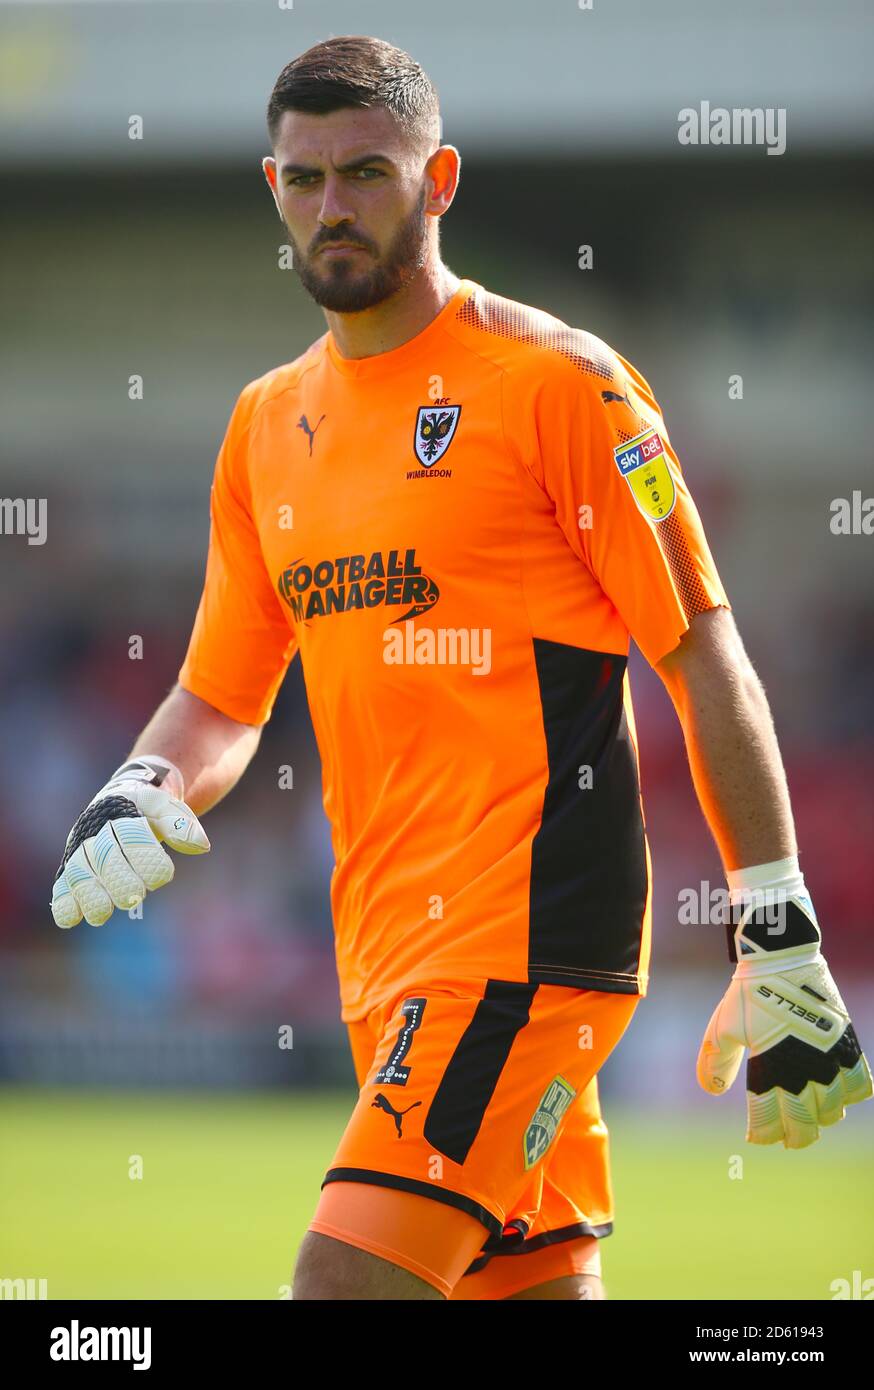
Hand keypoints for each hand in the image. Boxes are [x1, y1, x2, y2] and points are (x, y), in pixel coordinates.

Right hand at [50, 756, 208, 927]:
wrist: (123, 799)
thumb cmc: (148, 809)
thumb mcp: (167, 808)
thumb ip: (181, 825)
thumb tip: (201, 846)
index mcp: (122, 811)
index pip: (132, 835)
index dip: (147, 857)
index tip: (164, 875)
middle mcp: (97, 830)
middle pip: (104, 858)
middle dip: (118, 880)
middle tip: (134, 896)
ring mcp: (81, 849)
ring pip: (79, 873)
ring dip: (88, 896)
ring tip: (101, 915)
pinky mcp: (71, 867)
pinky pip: (63, 885)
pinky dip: (64, 901)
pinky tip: (69, 919)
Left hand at [697, 897, 872, 1146]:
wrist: (781, 957)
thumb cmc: (747, 992)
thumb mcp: (722, 1027)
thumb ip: (715, 1061)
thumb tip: (712, 1092)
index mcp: (770, 1068)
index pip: (770, 1120)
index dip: (764, 1135)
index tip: (758, 1137)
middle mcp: (802, 1069)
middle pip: (806, 1123)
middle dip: (798, 1136)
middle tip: (790, 1136)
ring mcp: (828, 1058)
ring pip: (835, 1109)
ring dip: (824, 1117)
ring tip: (813, 1114)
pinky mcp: (846, 1043)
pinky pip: (861, 1083)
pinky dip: (852, 1095)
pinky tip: (840, 1096)